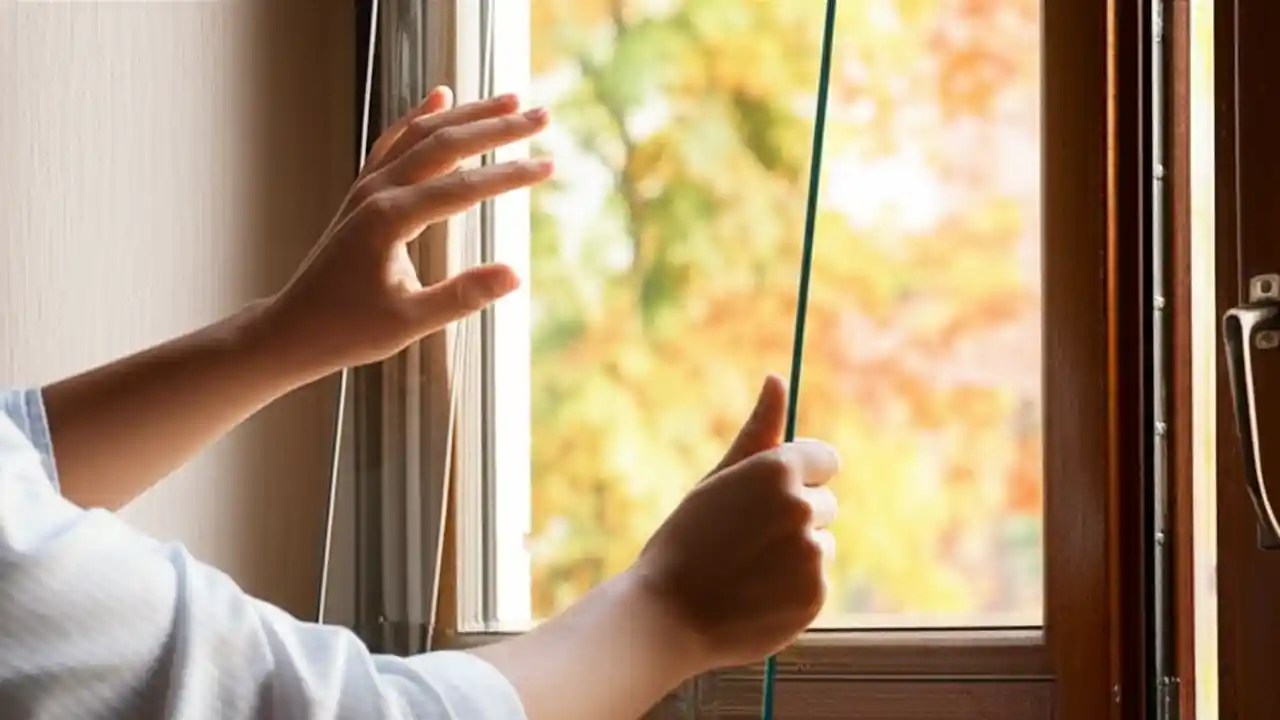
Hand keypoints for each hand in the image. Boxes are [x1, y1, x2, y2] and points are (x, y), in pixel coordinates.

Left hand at [261, 86, 552, 379]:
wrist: (293, 330)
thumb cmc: (348, 330)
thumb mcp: (410, 323)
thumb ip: (463, 296)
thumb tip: (515, 275)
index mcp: (390, 219)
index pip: (464, 187)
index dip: (510, 175)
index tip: (550, 164)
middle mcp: (377, 192)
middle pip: (445, 144)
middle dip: (497, 127)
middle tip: (542, 115)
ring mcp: (367, 188)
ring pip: (422, 134)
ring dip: (467, 114)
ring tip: (509, 101)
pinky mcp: (364, 194)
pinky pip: (396, 142)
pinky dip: (421, 117)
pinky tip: (441, 98)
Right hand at [629, 374, 838, 671]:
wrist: (666, 616)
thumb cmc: (686, 541)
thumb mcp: (718, 479)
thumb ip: (757, 431)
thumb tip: (777, 378)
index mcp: (777, 470)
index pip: (825, 459)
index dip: (798, 477)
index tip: (770, 496)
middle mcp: (802, 507)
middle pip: (824, 503)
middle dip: (794, 516)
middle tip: (745, 539)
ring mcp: (812, 554)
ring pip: (822, 543)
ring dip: (795, 553)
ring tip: (747, 569)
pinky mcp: (816, 595)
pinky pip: (817, 581)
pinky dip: (793, 589)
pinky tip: (756, 596)